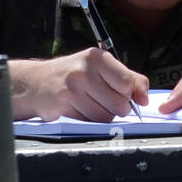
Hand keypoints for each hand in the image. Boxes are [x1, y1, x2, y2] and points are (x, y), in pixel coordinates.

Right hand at [12, 49, 148, 121]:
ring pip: (106, 117)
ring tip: (89, 104)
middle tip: (103, 100)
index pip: (128, 83)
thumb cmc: (74, 75)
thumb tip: (145, 99)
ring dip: (102, 116)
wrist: (36, 83)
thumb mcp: (100, 68)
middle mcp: (84, 71)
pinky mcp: (63, 106)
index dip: (130, 94)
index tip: (123, 94)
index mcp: (97, 58)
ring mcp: (72, 89)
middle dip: (117, 108)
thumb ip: (129, 79)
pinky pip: (90, 123)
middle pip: (120, 104)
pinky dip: (89, 121)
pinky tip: (79, 109)